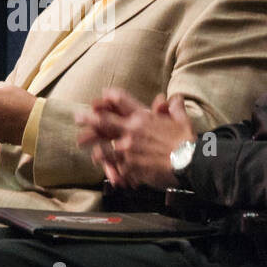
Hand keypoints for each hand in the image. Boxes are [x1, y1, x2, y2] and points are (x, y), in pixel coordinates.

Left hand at [75, 89, 195, 188]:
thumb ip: (174, 107)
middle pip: (103, 122)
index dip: (109, 97)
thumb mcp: (181, 119)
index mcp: (142, 117)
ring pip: (103, 148)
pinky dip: (112, 169)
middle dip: (88, 119)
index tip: (101, 96)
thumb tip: (174, 97)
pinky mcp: (129, 167)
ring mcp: (128, 150)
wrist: (189, 162)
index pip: (121, 101)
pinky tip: (106, 170)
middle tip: (77, 117)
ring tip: (84, 146)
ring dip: (94, 147)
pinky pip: (116, 167)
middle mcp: (131, 131)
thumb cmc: (186, 141)